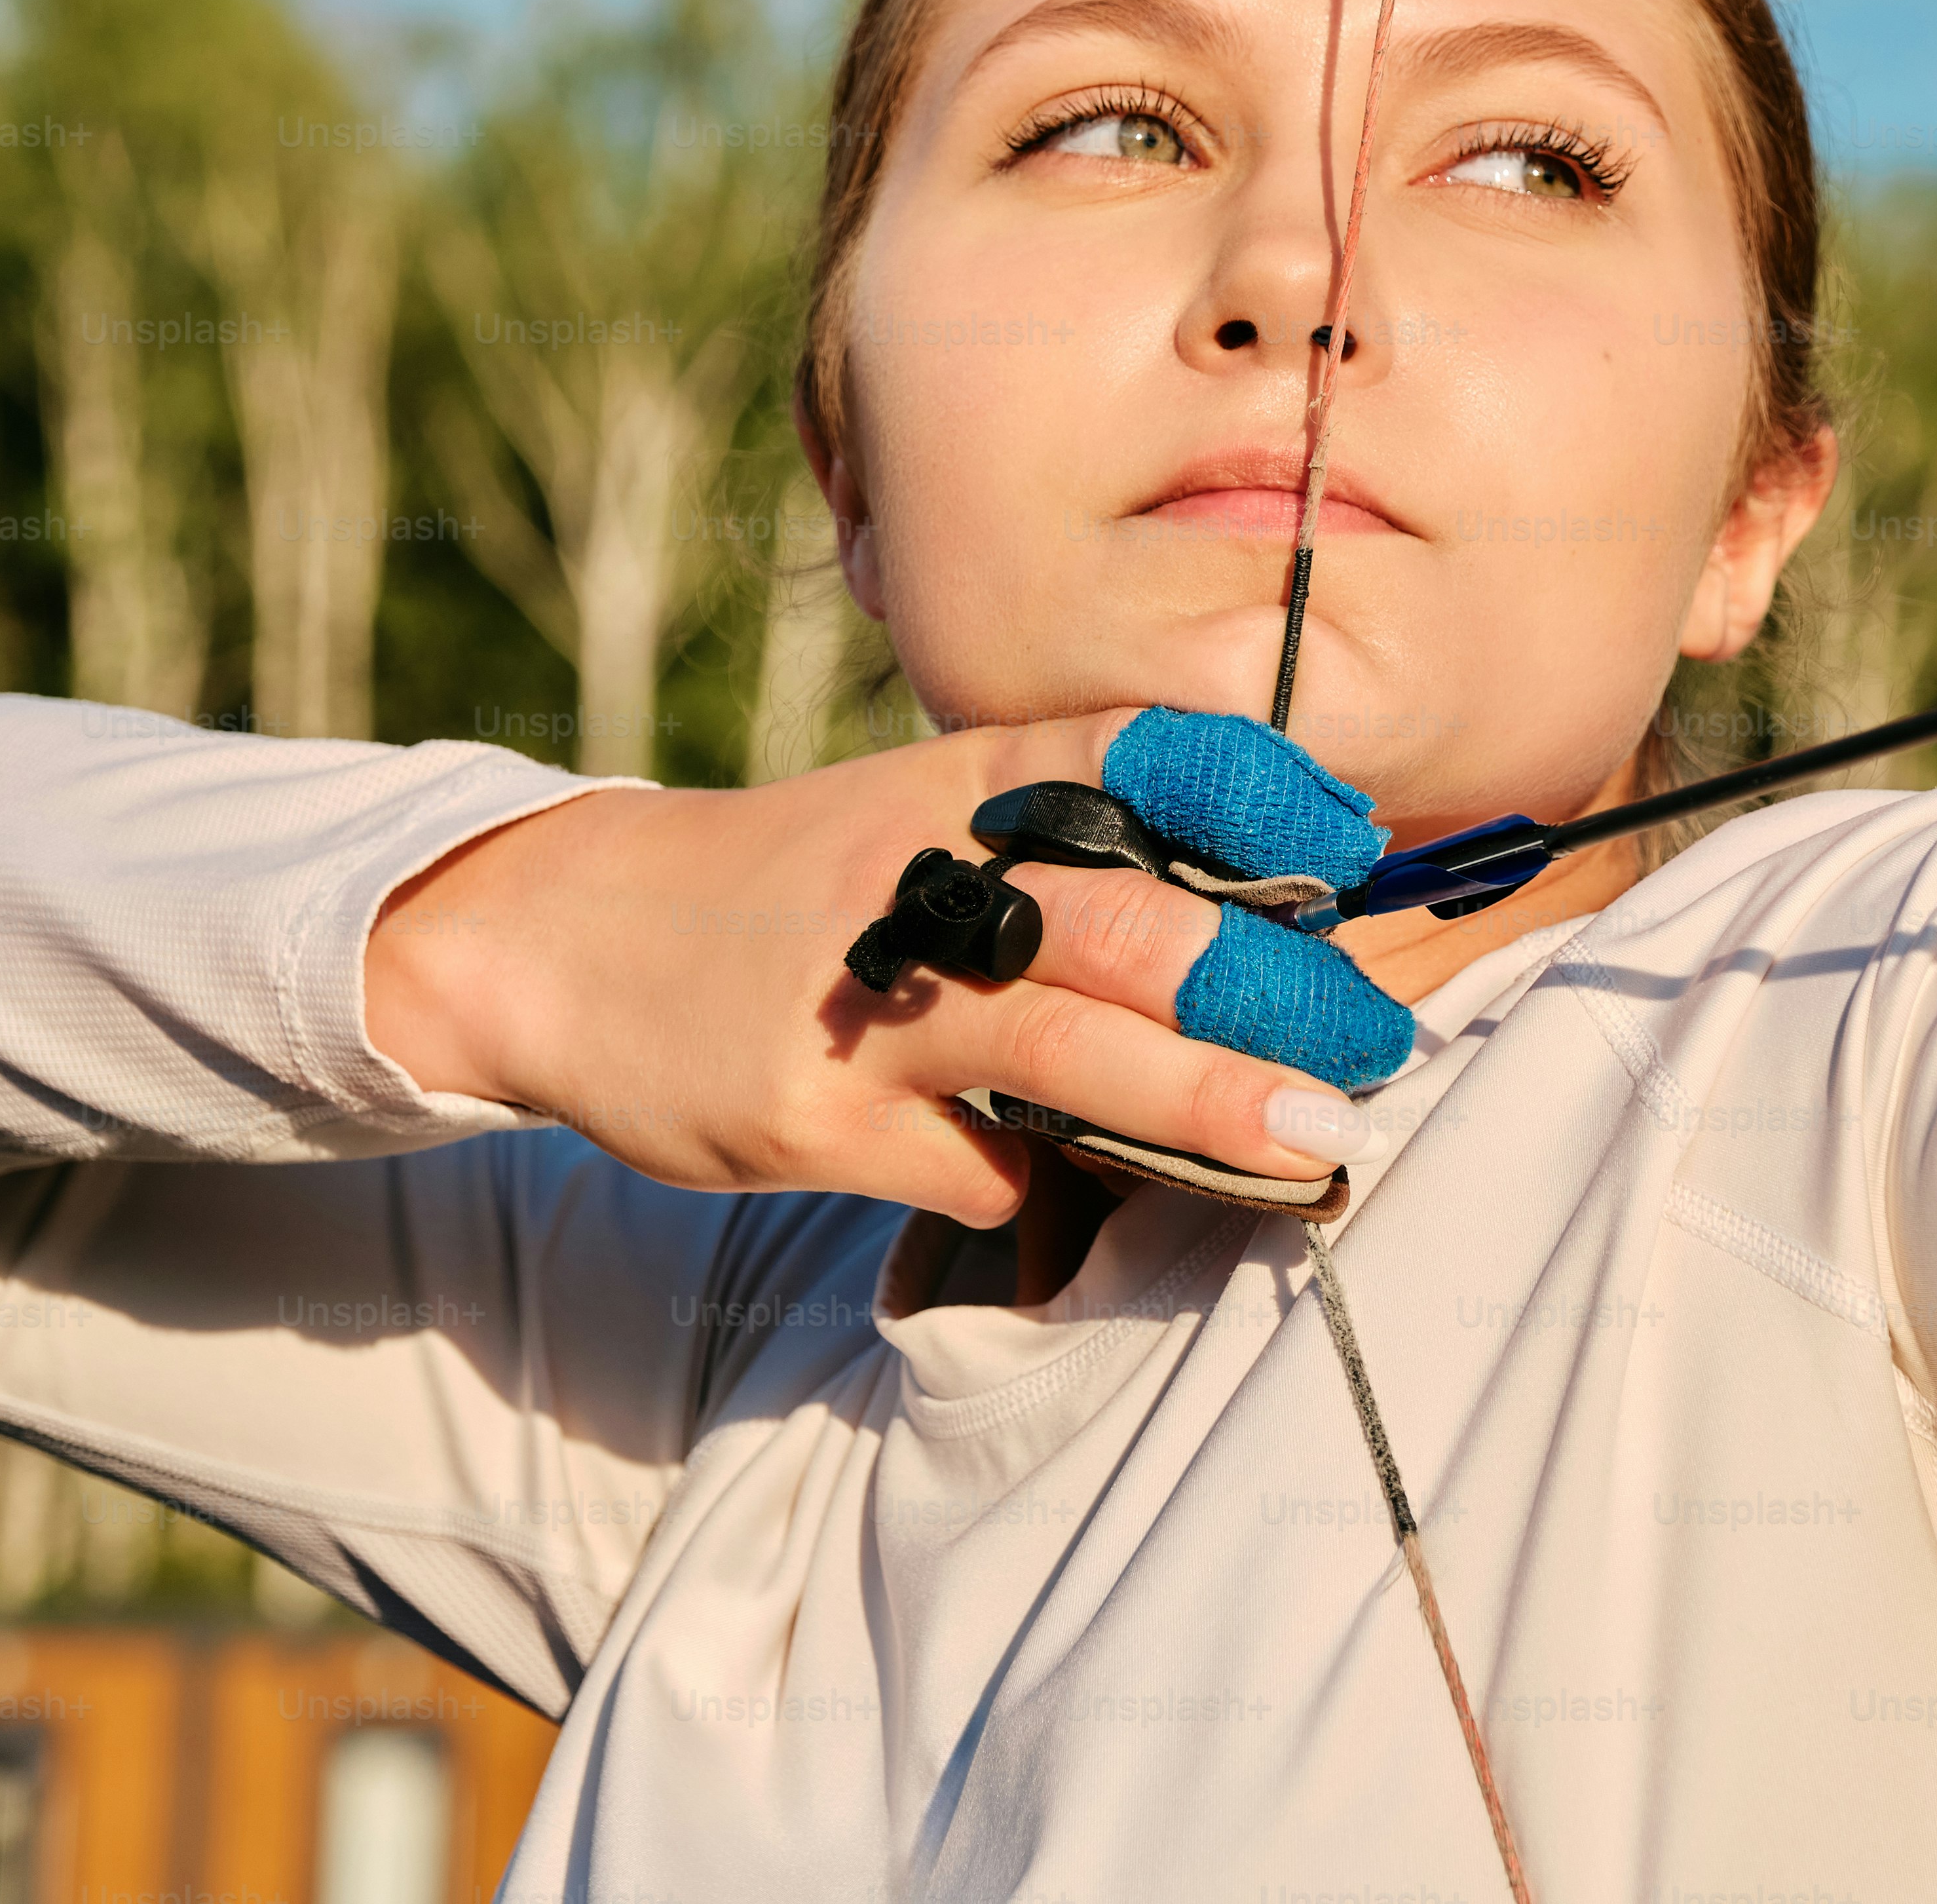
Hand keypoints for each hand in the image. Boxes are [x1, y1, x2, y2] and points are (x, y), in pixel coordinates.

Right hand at [362, 712, 1381, 1226]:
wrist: (566, 940)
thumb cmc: (791, 887)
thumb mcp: (916, 820)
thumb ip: (1056, 857)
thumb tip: (1253, 925)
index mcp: (959, 788)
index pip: (1123, 757)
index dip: (1247, 791)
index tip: (1352, 833)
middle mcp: (922, 880)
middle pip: (1122, 926)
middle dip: (1265, 989)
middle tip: (1371, 1043)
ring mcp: (868, 1004)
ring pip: (1065, 1052)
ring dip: (1200, 1102)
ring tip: (1310, 1143)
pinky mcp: (814, 1118)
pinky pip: (971, 1167)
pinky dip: (1026, 1179)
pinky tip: (1034, 1174)